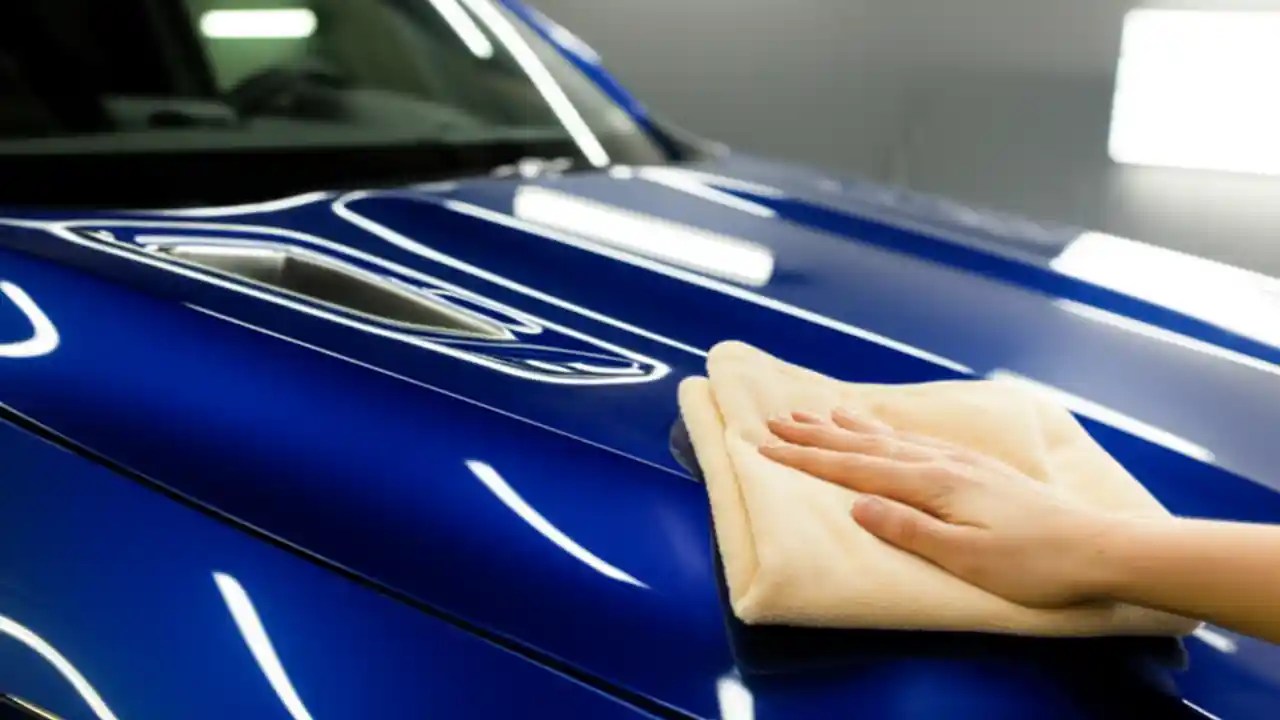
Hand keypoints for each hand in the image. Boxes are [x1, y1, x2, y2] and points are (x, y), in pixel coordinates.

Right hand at [759, 409, 1124, 607]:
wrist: (1096, 547)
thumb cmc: (1032, 563)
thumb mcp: (965, 557)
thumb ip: (908, 527)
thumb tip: (856, 503)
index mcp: (932, 484)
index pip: (854, 468)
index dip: (807, 459)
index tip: (765, 445)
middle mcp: (941, 463)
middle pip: (865, 445)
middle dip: (816, 435)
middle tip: (775, 419)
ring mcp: (960, 461)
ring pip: (889, 437)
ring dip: (848, 427)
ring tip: (817, 413)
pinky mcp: (976, 468)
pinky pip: (915, 440)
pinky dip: (886, 431)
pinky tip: (883, 429)